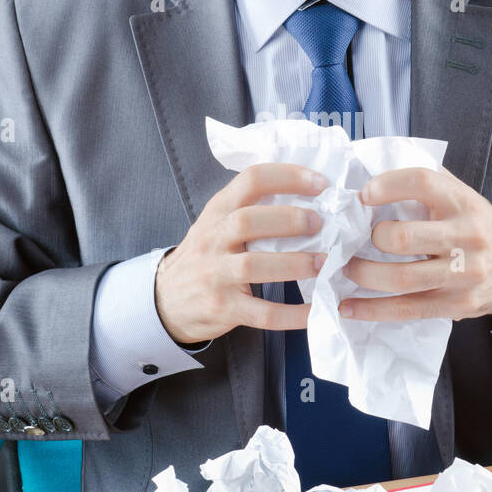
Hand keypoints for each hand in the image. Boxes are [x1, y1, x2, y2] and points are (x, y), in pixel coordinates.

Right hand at [154, 163, 328, 343]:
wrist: (167, 299)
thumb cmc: (205, 255)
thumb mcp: (217, 222)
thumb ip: (251, 207)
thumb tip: (308, 195)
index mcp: (218, 210)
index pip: (251, 180)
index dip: (288, 177)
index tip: (320, 183)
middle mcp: (213, 239)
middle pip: (247, 221)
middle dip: (289, 219)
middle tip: (319, 224)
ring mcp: (215, 275)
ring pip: (252, 266)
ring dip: (294, 263)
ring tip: (323, 263)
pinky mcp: (223, 308)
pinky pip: (262, 313)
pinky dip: (292, 314)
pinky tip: (314, 310)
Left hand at [338, 167, 491, 322]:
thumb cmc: (478, 225)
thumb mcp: (461, 194)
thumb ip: (426, 180)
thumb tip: (372, 168)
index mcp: (463, 201)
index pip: (422, 182)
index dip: (388, 185)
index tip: (362, 195)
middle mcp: (467, 236)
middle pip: (405, 238)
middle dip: (372, 239)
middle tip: (355, 240)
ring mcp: (464, 274)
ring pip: (402, 278)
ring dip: (364, 275)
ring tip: (346, 269)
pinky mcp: (458, 305)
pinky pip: (408, 309)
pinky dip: (373, 310)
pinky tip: (349, 308)